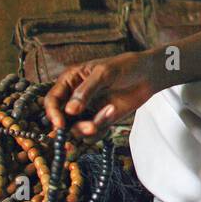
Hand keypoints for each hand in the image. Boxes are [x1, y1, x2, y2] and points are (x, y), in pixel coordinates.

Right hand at [43, 51, 158, 137]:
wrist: (148, 75)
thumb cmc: (125, 67)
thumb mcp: (104, 74)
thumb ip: (86, 91)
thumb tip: (69, 110)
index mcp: (70, 81)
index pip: (52, 100)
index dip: (53, 113)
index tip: (60, 125)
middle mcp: (75, 97)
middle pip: (61, 120)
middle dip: (73, 127)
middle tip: (90, 127)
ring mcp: (87, 110)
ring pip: (76, 130)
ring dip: (88, 129)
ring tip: (106, 116)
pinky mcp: (100, 120)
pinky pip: (92, 134)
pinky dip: (100, 130)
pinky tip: (111, 112)